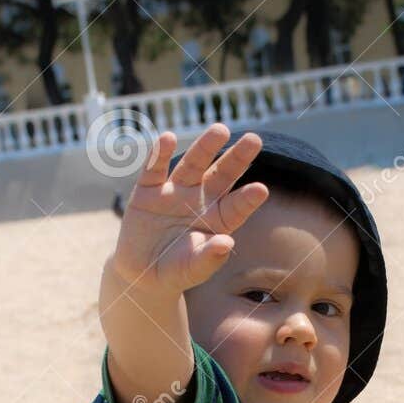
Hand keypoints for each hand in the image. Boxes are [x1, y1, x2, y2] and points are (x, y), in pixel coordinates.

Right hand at [111, 122, 268, 296]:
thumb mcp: (193, 270)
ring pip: (193, 165)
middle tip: (255, 140)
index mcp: (218, 219)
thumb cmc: (176, 270)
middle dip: (237, 158)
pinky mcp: (148, 190)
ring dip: (205, 147)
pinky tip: (168, 139)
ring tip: (220, 130)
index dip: (247, 199)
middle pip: (222, 175)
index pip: (236, 206)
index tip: (261, 190)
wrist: (142, 272)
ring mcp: (175, 191)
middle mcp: (200, 199)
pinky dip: (158, 154)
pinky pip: (154, 169)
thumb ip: (210, 258)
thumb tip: (227, 243)